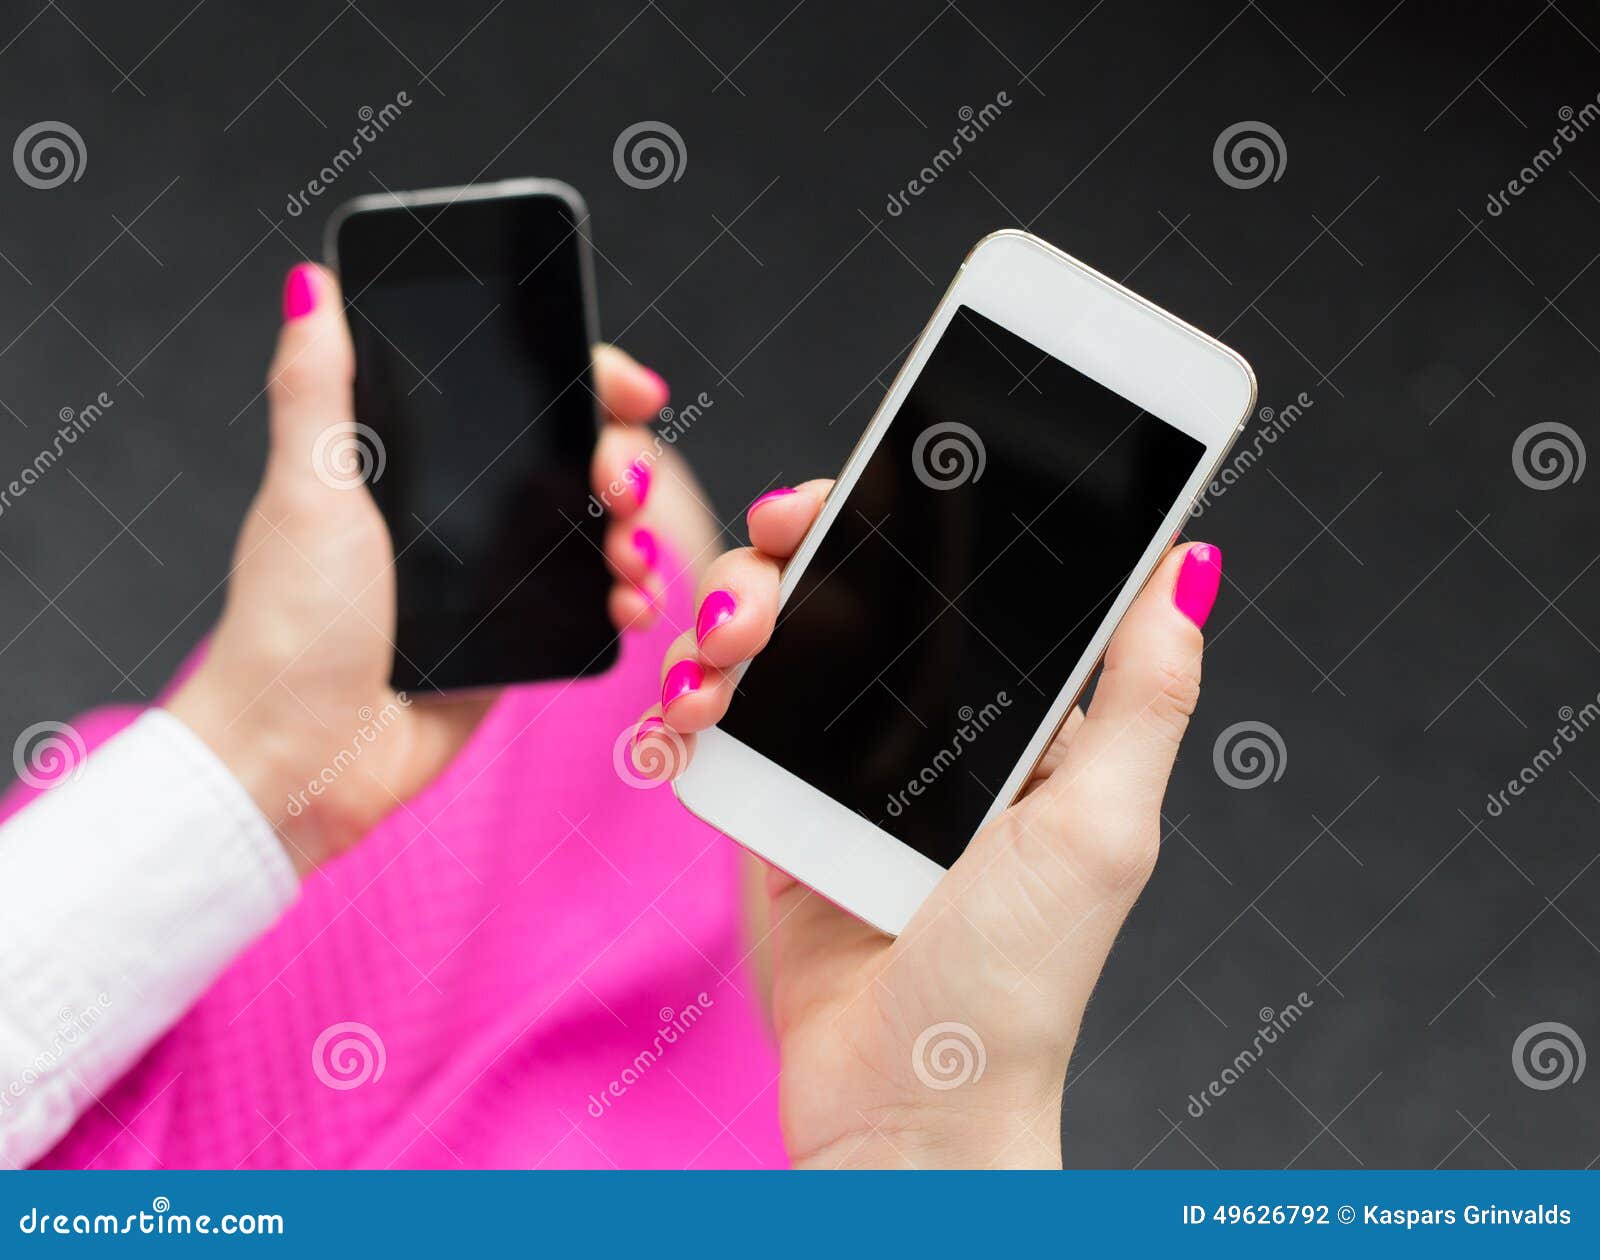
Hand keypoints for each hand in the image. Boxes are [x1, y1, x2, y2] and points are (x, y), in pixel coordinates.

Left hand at [167, 263, 678, 875]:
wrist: (301, 760)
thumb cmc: (289, 628)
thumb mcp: (306, 494)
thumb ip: (317, 391)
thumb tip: (311, 286)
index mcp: (407, 463)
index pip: (513, 394)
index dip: (582, 381)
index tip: (629, 387)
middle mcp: (457, 512)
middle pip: (571, 460)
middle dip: (622, 463)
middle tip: (620, 487)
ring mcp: (491, 577)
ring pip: (593, 531)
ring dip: (634, 533)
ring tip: (632, 555)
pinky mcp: (513, 638)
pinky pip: (588, 605)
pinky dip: (624, 600)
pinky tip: (630, 605)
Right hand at [634, 482, 1223, 1167]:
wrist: (899, 1109)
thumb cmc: (1015, 984)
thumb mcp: (1101, 830)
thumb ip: (1143, 698)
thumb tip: (1190, 564)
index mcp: (1016, 718)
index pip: (964, 575)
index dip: (916, 507)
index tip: (874, 468)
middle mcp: (927, 728)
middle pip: (851, 587)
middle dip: (799, 550)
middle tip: (777, 551)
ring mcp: (841, 767)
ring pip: (774, 640)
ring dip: (730, 619)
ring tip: (720, 659)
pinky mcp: (772, 811)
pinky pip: (719, 724)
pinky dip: (689, 704)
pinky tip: (688, 715)